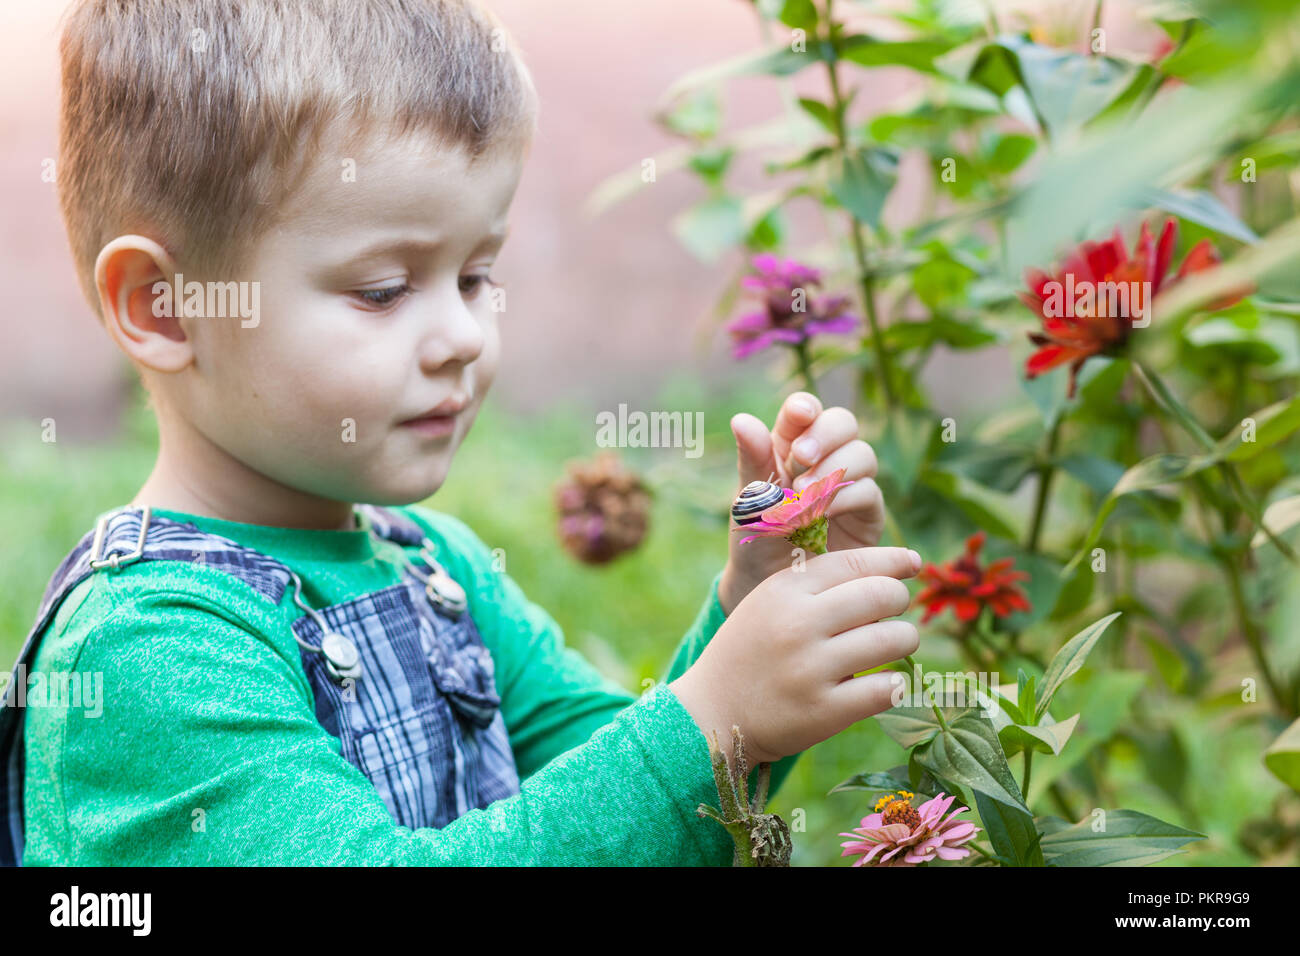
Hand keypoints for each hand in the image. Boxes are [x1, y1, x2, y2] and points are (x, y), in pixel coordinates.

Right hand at [671, 547, 921, 764]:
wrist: (711, 713)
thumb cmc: (750, 652)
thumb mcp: (769, 603)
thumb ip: (816, 583)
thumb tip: (887, 568)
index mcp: (784, 590)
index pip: (856, 561)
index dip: (893, 561)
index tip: (912, 563)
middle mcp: (798, 624)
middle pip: (882, 595)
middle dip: (900, 600)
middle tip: (895, 612)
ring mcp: (811, 669)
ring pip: (894, 639)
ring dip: (906, 640)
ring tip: (896, 645)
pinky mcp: (824, 711)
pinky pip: (887, 688)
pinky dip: (895, 684)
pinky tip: (884, 683)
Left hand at [718, 391, 885, 614]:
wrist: (771, 589)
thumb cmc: (755, 539)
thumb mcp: (749, 501)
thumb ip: (752, 461)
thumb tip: (741, 419)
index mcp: (790, 446)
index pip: (805, 411)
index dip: (806, 407)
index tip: (799, 414)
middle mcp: (825, 459)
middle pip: (843, 422)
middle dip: (825, 434)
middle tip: (801, 456)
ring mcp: (851, 484)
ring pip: (862, 454)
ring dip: (834, 468)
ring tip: (803, 495)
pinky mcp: (867, 514)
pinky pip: (869, 492)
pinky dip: (844, 498)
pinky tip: (821, 514)